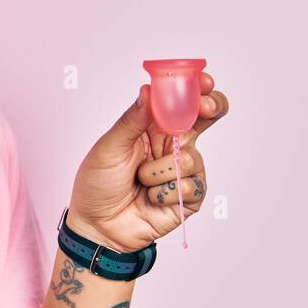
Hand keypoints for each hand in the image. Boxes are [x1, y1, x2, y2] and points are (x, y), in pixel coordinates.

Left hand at [66, 73, 229, 251]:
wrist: (96, 226)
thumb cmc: (97, 184)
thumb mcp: (109, 147)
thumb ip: (133, 120)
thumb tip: (149, 90)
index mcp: (152, 128)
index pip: (181, 103)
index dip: (196, 90)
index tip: (202, 81)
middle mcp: (171, 145)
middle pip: (205, 120)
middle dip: (210, 109)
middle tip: (206, 106)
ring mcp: (182, 171)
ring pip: (190, 158)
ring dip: (159, 171)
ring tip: (139, 181)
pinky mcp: (188, 197)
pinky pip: (191, 186)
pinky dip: (165, 192)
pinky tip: (150, 198)